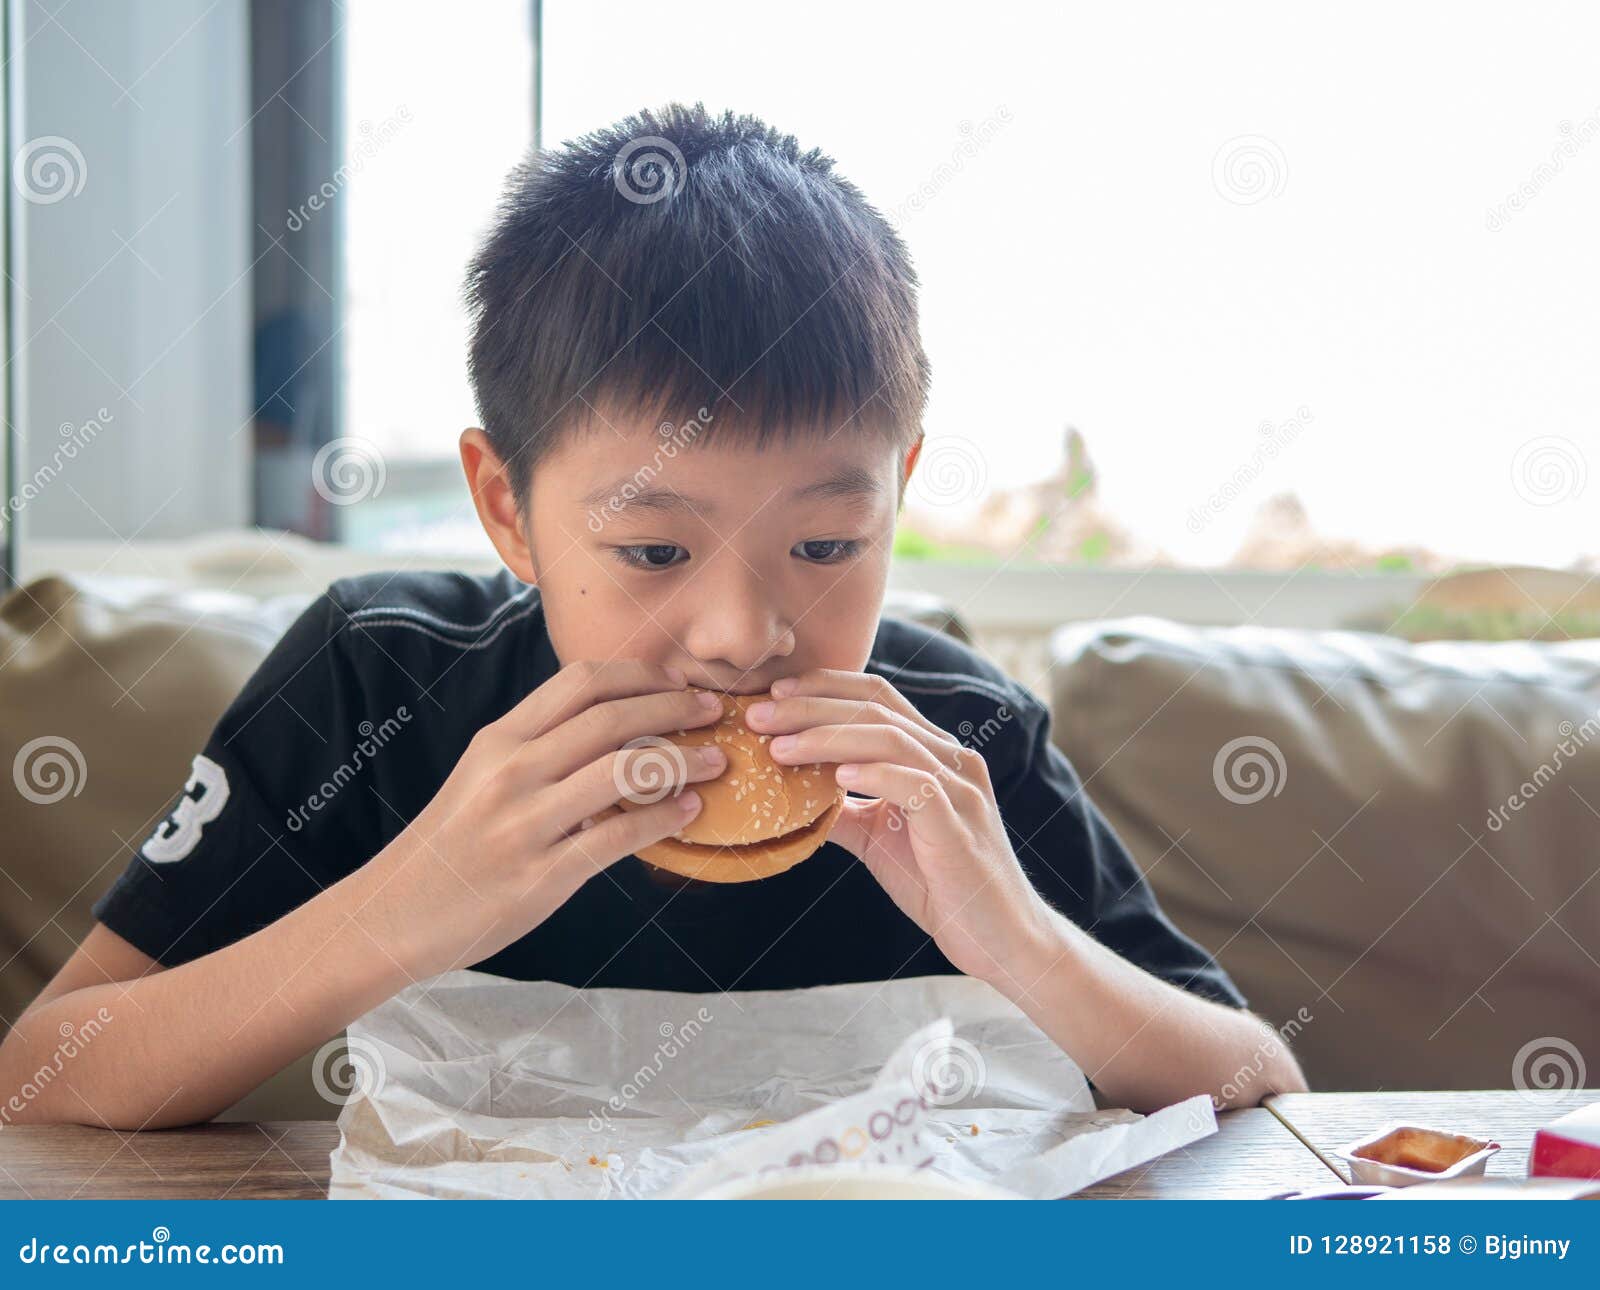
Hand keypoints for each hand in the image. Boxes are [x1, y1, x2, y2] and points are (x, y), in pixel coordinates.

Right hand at [369, 660, 726, 977]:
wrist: (393, 914)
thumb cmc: (450, 845)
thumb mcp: (482, 778)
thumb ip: (539, 749)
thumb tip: (616, 729)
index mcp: (499, 740)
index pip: (580, 682)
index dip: (640, 675)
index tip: (678, 684)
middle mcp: (511, 772)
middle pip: (610, 718)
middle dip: (674, 709)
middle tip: (714, 712)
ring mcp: (524, 824)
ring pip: (622, 772)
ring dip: (682, 762)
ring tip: (717, 761)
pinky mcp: (540, 876)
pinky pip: (618, 837)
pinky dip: (663, 819)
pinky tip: (689, 812)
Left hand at [747, 670, 1054, 991]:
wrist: (999, 938)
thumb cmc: (940, 885)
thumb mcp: (879, 839)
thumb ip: (844, 810)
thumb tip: (790, 795)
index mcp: (934, 754)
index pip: (877, 698)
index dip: (824, 687)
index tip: (773, 694)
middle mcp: (952, 759)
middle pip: (876, 710)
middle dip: (811, 706)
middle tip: (759, 716)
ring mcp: (959, 789)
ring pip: (890, 740)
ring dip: (828, 738)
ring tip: (781, 747)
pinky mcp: (959, 824)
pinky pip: (915, 786)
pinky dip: (874, 775)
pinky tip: (836, 777)